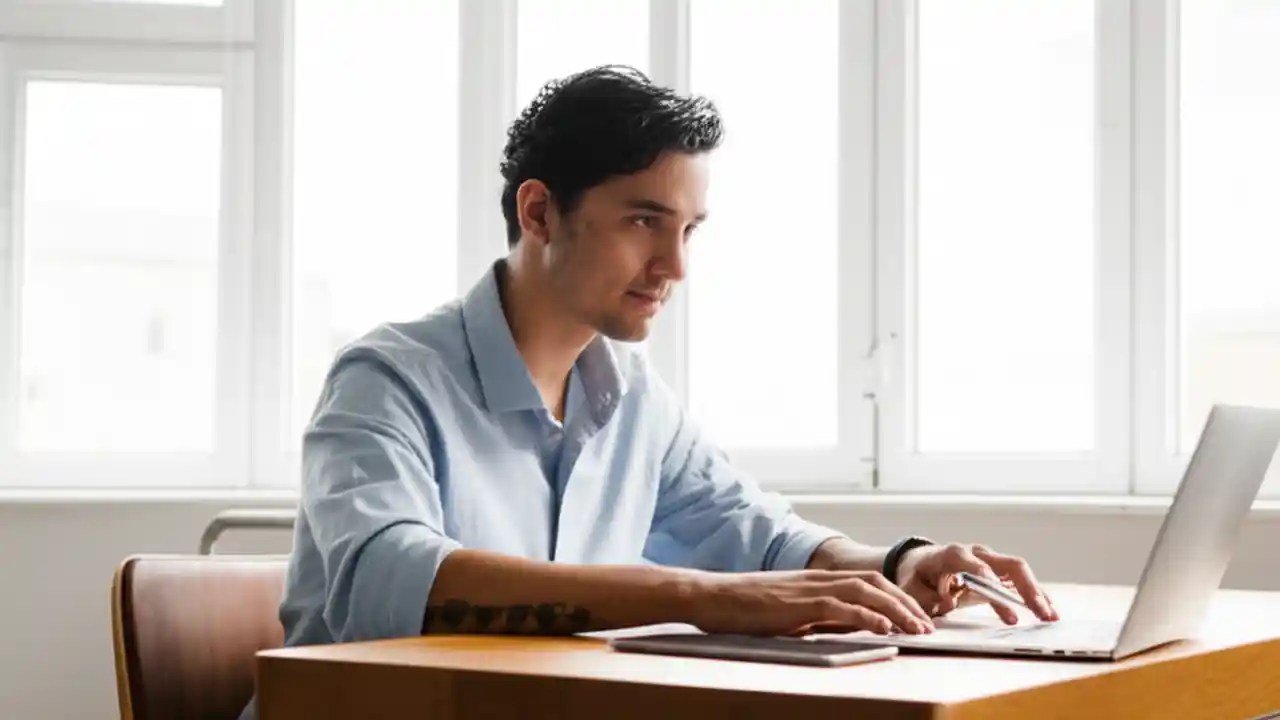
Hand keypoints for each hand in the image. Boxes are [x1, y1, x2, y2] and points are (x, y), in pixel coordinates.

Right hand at [687, 569, 935, 636]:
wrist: (713, 597)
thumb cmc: (745, 608)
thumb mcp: (790, 613)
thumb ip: (819, 616)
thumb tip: (851, 629)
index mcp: (818, 580)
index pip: (869, 581)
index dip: (897, 596)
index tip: (917, 616)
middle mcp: (819, 579)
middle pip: (876, 582)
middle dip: (907, 603)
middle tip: (929, 626)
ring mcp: (810, 588)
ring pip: (865, 590)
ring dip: (896, 609)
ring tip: (916, 629)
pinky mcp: (799, 603)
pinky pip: (840, 607)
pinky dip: (866, 616)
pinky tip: (883, 628)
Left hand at [895, 543, 1059, 624]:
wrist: (923, 563)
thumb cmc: (917, 575)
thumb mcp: (910, 586)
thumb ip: (923, 596)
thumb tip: (947, 603)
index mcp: (953, 555)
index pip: (975, 564)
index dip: (988, 578)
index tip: (1000, 594)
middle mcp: (977, 553)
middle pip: (1009, 564)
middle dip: (1027, 587)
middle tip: (1039, 611)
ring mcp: (990, 561)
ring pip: (1020, 572)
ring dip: (1037, 593)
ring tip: (1051, 616)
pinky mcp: (998, 572)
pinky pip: (1020, 581)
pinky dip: (1034, 595)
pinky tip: (1047, 611)